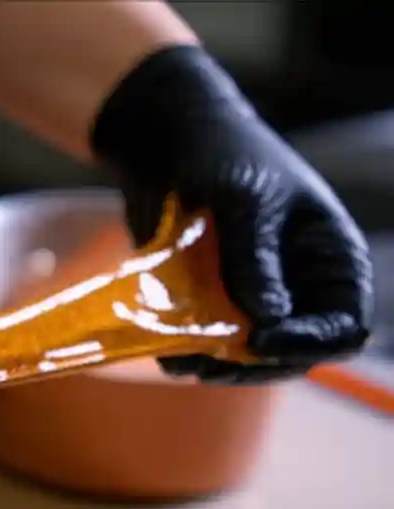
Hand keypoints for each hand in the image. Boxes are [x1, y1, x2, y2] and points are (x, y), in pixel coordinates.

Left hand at [92, 45, 374, 383]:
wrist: (166, 141)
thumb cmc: (222, 156)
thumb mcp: (245, 202)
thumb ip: (254, 261)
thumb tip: (264, 323)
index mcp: (330, 260)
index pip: (343, 326)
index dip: (309, 342)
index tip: (260, 339)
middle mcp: (298, 288)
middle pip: (293, 353)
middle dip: (255, 364)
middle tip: (213, 365)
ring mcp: (251, 299)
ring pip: (247, 357)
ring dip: (219, 367)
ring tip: (186, 363)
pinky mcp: (208, 302)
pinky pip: (206, 343)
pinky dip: (188, 353)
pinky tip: (166, 354)